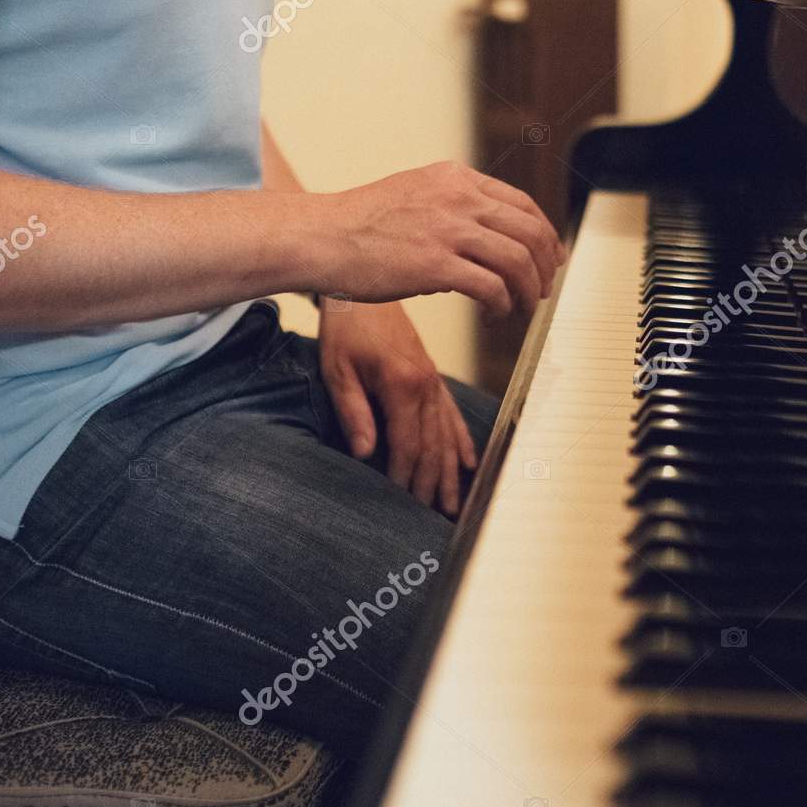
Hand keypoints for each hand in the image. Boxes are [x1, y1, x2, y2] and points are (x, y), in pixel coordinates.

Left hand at [319, 300, 476, 516]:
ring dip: (449, 472)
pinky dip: (461, 441)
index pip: (407, 444)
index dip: (404, 476)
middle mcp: (425, 386)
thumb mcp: (338, 369)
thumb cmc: (345, 328)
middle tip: (432, 517)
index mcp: (403, 385)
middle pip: (432, 446)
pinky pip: (452, 415)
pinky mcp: (432, 376)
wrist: (362, 289)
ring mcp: (433, 382)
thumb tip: (365, 453)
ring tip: (453, 504)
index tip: (400, 502)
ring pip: (446, 436)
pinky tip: (468, 464)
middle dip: (431, 484)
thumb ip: (354, 412)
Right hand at [323, 161, 561, 315]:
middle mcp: (459, 198)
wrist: (322, 237)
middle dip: (545, 266)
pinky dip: (502, 305)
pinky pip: (492, 288)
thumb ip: (451, 207)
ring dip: (529, 291)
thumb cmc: (360, 224)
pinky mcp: (437, 264)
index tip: (549, 258)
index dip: (544, 234)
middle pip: (529, 232)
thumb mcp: (414, 194)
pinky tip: (495, 315)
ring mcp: (449, 229)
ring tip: (523, 309)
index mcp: (456, 178)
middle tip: (543, 289)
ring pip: (517, 262)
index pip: (522, 204)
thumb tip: (483, 238)